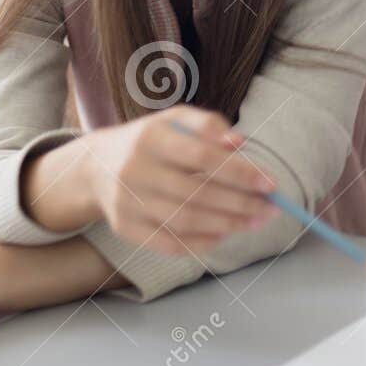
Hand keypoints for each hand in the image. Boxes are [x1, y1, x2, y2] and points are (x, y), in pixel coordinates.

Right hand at [85, 106, 275, 255]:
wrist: (95, 167)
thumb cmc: (149, 142)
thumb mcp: (174, 121)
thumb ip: (208, 125)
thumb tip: (240, 143)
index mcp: (151, 137)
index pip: (201, 156)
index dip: (239, 172)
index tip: (270, 184)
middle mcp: (135, 170)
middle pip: (196, 193)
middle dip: (241, 203)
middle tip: (271, 209)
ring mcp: (127, 202)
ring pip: (185, 221)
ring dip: (227, 225)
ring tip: (254, 222)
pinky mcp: (125, 228)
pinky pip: (168, 243)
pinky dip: (201, 243)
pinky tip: (224, 235)